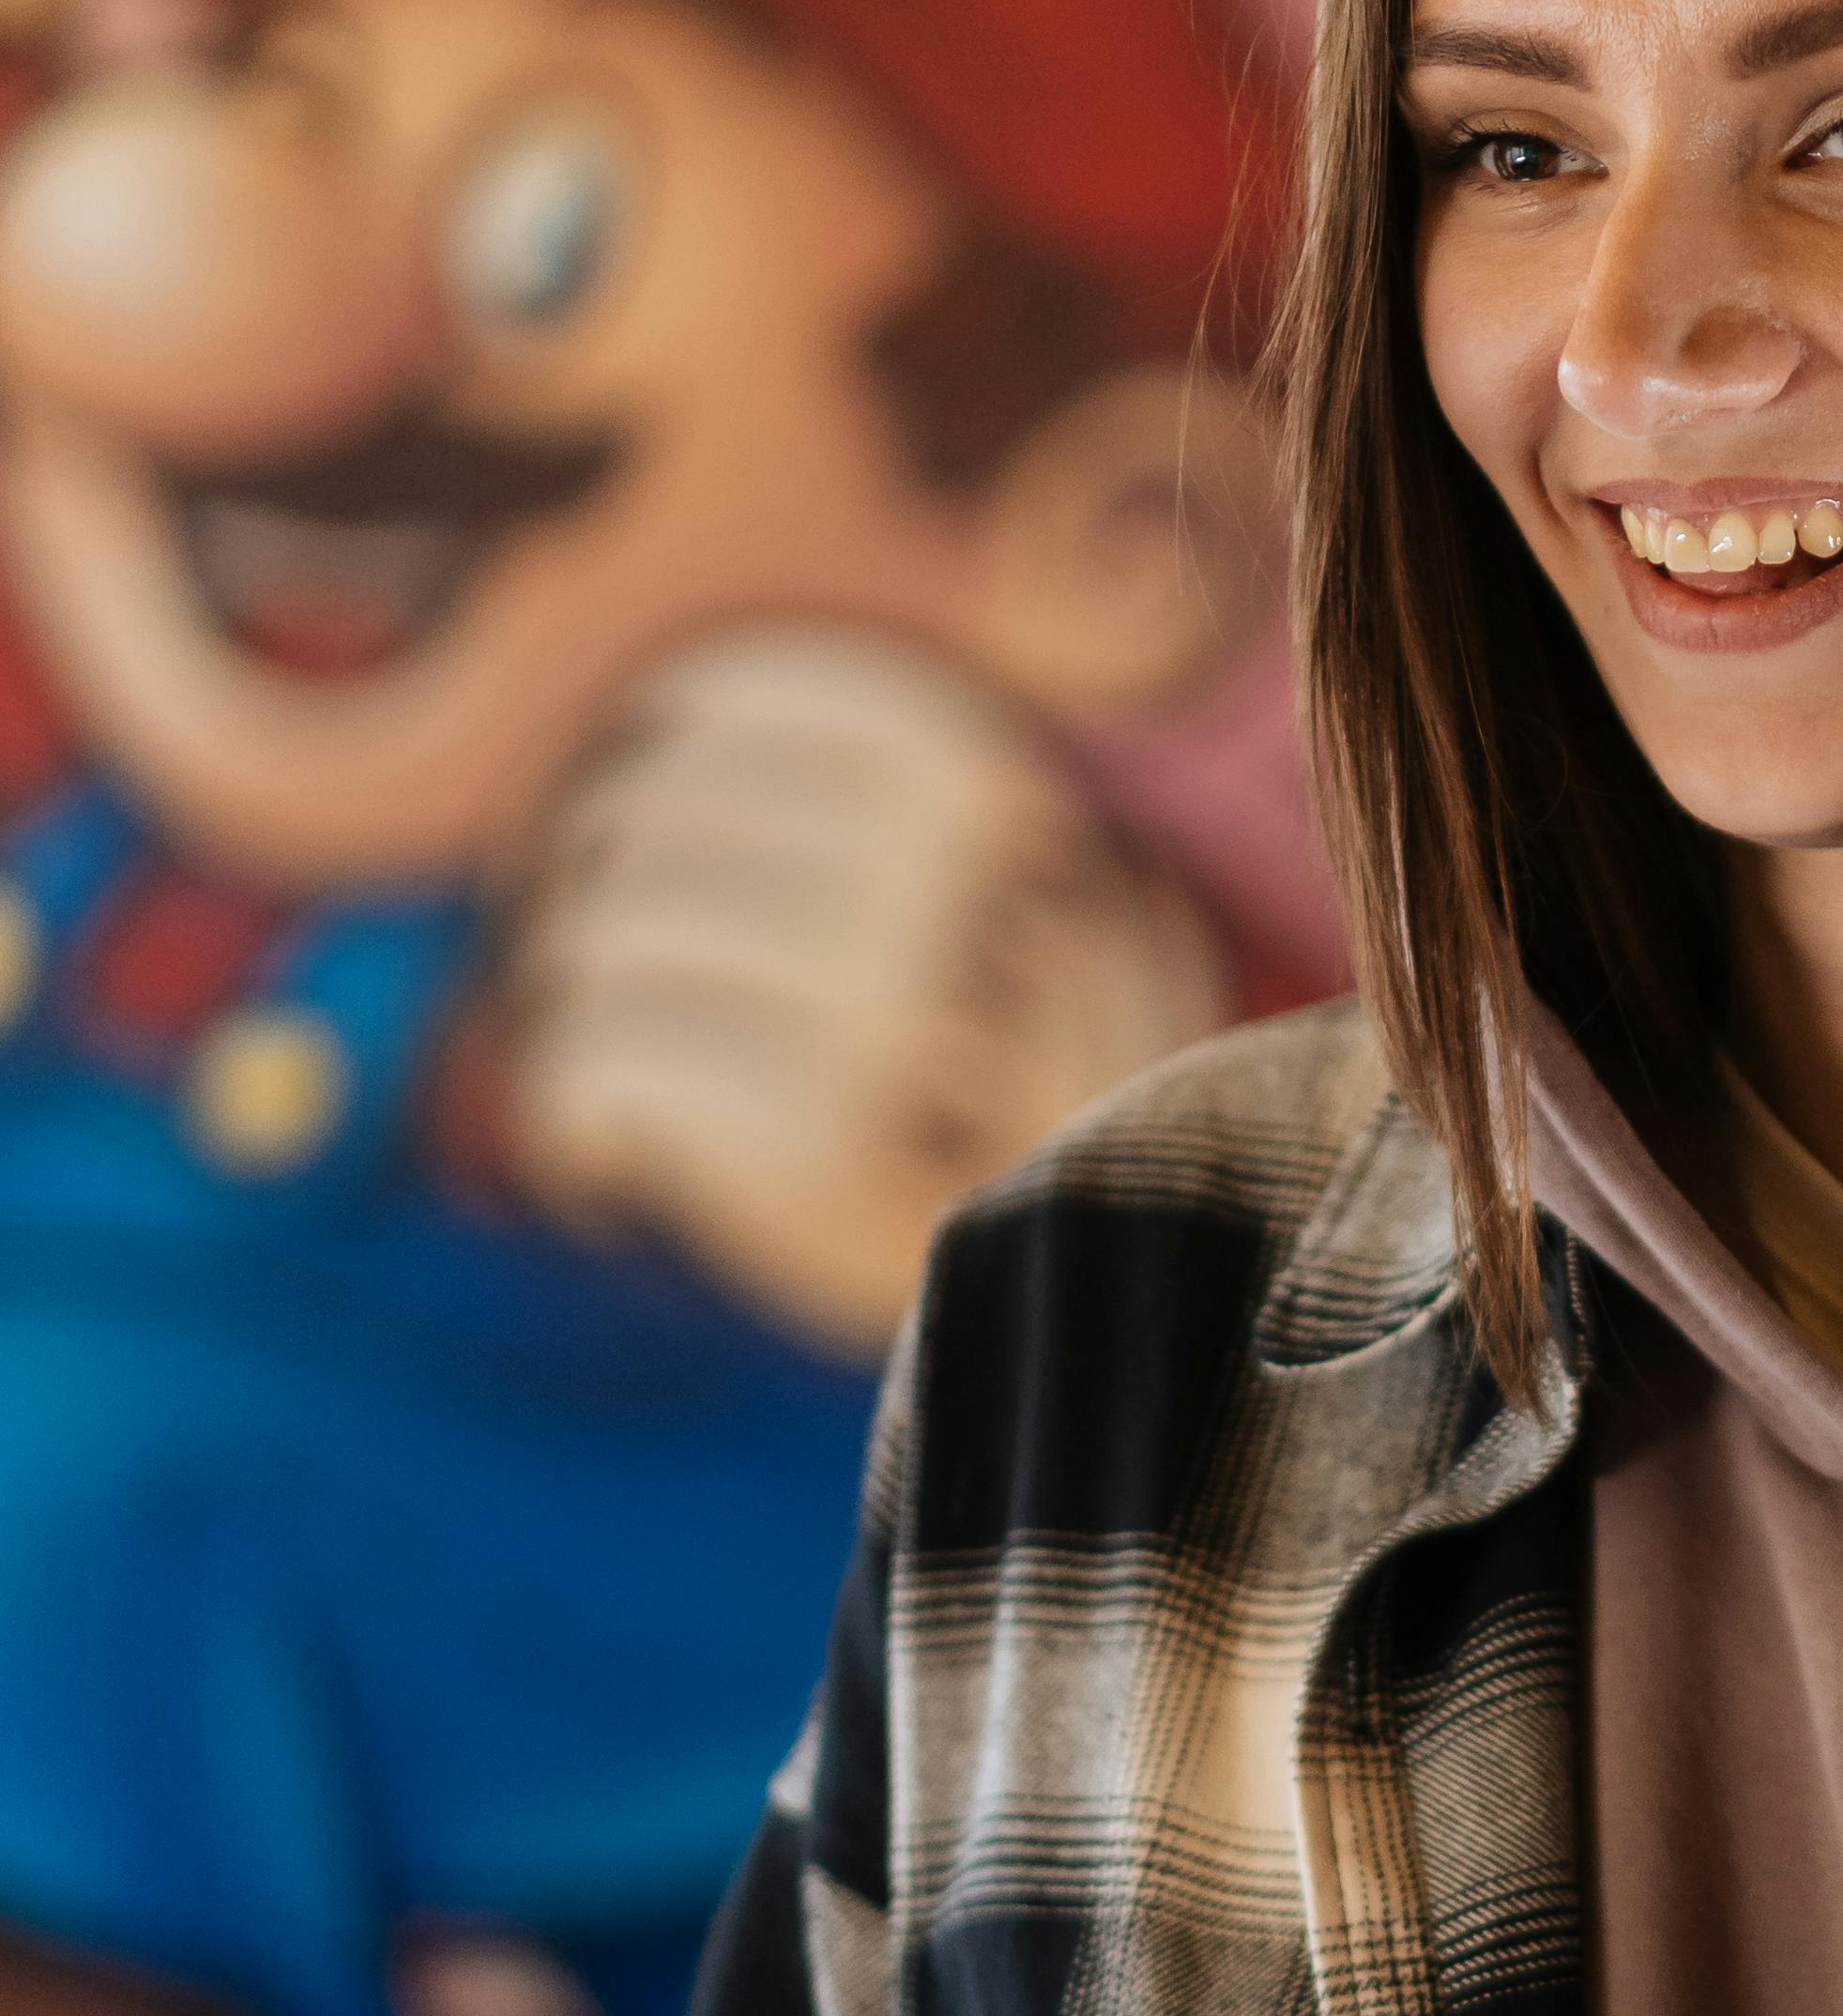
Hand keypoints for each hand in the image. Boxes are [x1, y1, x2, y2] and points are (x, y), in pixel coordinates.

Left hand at [496, 624, 1224, 1349]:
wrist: (1101, 1309)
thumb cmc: (997, 1089)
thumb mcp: (977, 910)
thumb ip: (850, 818)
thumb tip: (643, 722)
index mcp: (987, 780)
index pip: (726, 706)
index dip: (649, 768)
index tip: (644, 847)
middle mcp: (950, 877)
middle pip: (644, 821)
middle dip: (589, 903)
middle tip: (610, 981)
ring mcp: (892, 1018)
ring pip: (603, 946)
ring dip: (575, 1019)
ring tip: (623, 1081)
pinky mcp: (824, 1153)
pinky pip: (591, 1080)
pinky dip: (568, 1131)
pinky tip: (607, 1177)